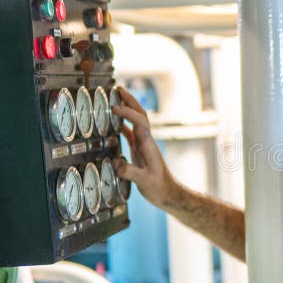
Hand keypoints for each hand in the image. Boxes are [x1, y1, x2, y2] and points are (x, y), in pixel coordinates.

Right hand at [111, 87, 179, 209]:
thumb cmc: (159, 188)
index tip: (114, 108)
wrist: (168, 194)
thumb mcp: (144, 181)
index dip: (128, 113)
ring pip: (136, 121)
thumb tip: (115, 163)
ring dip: (128, 109)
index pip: (140, 121)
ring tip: (116, 99)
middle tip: (118, 89)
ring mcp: (144, 145)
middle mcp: (147, 141)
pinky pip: (131, 133)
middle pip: (141, 115)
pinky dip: (123, 125)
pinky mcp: (141, 151)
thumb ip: (129, 171)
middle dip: (130, 101)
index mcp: (149, 145)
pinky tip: (115, 123)